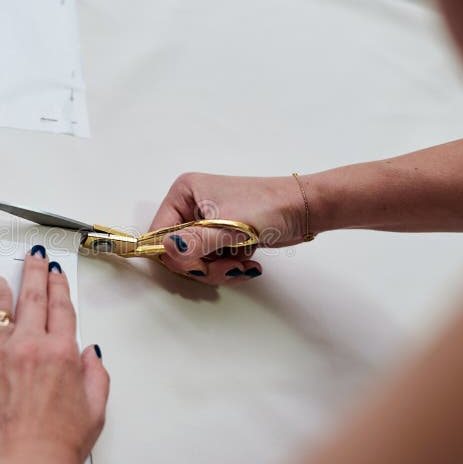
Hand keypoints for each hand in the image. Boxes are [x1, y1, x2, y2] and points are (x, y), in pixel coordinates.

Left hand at [0, 246, 108, 463]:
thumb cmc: (54, 450)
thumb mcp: (95, 414)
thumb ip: (96, 378)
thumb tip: (89, 354)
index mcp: (62, 353)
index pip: (61, 307)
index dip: (58, 285)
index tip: (55, 273)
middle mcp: (30, 345)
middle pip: (32, 296)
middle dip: (33, 271)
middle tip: (31, 258)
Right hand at [151, 172, 306, 283]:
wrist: (304, 209)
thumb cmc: (267, 207)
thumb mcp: (228, 227)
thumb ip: (196, 242)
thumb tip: (169, 251)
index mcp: (184, 193)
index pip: (159, 233)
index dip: (175, 255)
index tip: (198, 266)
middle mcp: (191, 206)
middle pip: (177, 252)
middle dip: (204, 267)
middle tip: (228, 267)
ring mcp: (206, 223)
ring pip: (196, 261)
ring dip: (219, 270)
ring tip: (242, 265)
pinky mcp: (222, 236)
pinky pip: (213, 262)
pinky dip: (229, 268)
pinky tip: (248, 264)